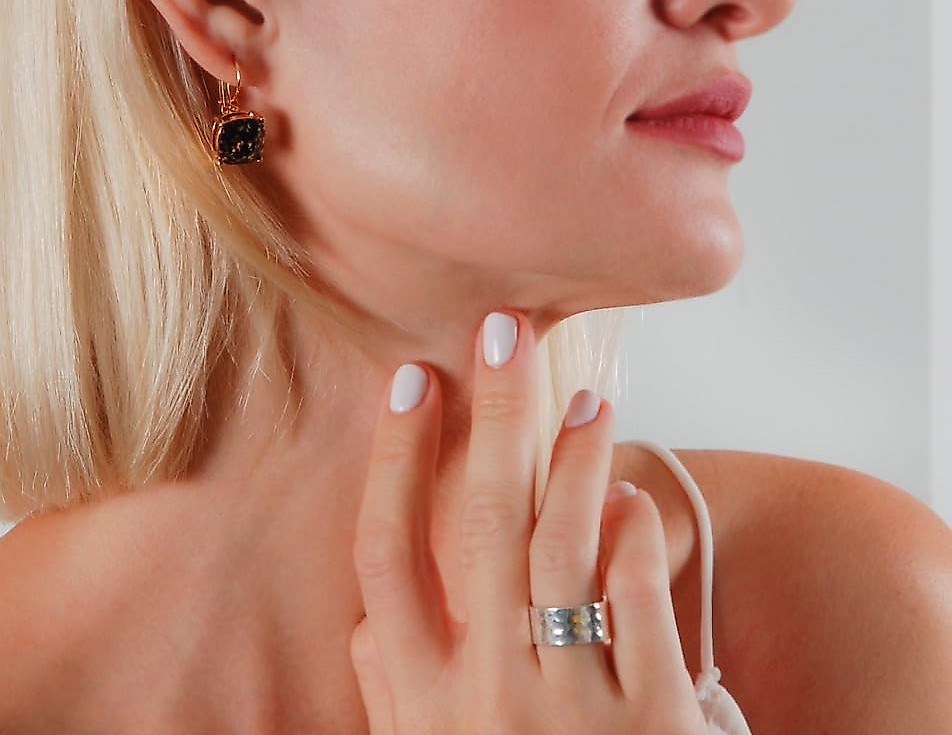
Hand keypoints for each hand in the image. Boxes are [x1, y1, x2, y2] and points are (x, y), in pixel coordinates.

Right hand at [349, 310, 709, 733]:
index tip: (408, 382)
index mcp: (422, 701)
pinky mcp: (655, 722)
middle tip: (500, 329)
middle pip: (477, 524)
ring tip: (584, 396)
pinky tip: (629, 494)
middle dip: (489, 415)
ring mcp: (571, 708)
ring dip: (573, 459)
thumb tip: (370, 619)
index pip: (386, 554)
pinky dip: (634, 536)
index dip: (394, 460)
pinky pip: (642, 604)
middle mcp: (485, 694)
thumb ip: (393, 694)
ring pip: (562, 548)